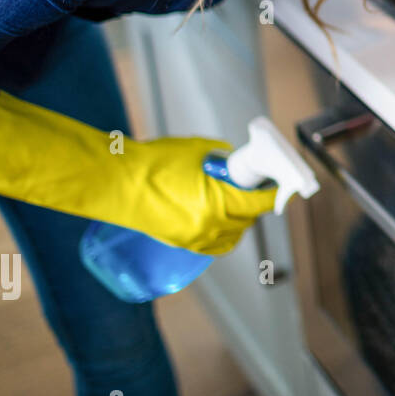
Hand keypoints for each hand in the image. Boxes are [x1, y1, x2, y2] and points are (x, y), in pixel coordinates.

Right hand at [0, 90, 275, 254]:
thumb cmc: (153, 163)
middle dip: (254, 204)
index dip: (273, 194)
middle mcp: (210, 227)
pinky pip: (214, 242)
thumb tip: (236, 164)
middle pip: (247, 219)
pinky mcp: (180, 243)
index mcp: (218, 204)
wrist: (113, 184)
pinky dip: (222, 231)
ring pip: (232, 234)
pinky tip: (218, 216)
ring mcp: (195, 238)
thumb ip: (222, 160)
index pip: (259, 203)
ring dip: (240, 219)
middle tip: (254, 187)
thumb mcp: (197, 152)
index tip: (281, 186)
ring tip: (236, 200)